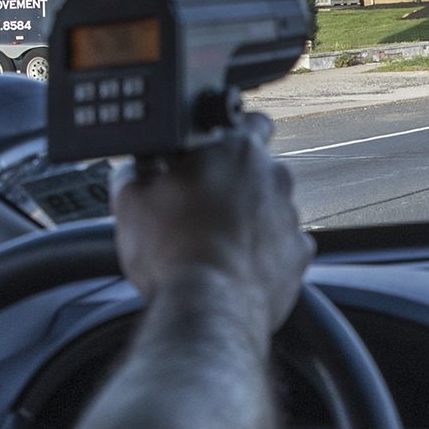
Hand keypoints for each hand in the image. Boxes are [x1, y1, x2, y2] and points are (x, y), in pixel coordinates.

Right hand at [112, 117, 312, 335]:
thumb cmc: (173, 252)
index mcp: (236, 151)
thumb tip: (132, 173)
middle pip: (258, 169)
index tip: (216, 151)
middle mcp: (272, 177)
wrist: (207, 307)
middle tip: (201, 205)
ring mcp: (290, 216)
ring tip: (214, 243)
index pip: (250, 121)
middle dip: (234, 183)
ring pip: (270, 208)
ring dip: (248, 219)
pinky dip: (263, 253)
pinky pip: (281, 245)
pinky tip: (235, 266)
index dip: (231, 134)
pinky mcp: (298, 254)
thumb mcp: (131, 203)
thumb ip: (133, 175)